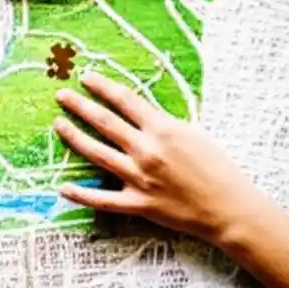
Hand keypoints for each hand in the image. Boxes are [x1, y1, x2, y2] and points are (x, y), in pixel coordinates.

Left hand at [53, 71, 271, 244]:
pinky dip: (82, 194)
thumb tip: (137, 111)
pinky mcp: (139, 204)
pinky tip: (63, 187)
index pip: (125, 100)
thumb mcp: (193, 134)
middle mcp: (147, 151)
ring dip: (74, 137)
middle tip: (61, 95)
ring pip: (97, 153)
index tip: (85, 78)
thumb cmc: (218, 169)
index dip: (102, 87)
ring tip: (58, 124)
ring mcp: (140, 178)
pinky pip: (103, 200)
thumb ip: (162, 123)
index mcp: (163, 129)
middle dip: (80, 106)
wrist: (230, 209)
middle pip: (105, 122)